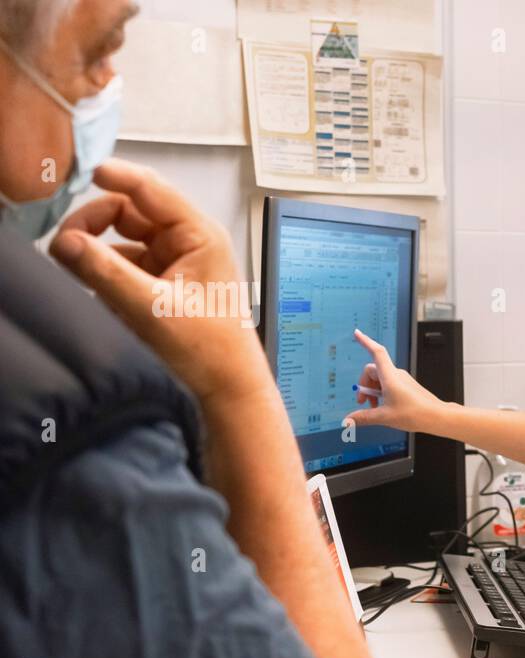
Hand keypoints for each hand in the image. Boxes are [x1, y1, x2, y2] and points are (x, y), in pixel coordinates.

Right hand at [50, 158, 269, 404]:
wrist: (230, 386)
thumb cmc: (208, 347)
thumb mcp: (151, 308)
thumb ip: (105, 272)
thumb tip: (63, 241)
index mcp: (199, 235)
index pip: (151, 189)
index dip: (116, 176)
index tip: (82, 172)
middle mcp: (190, 241)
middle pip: (130, 212)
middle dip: (95, 223)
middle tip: (65, 246)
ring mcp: (178, 261)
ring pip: (124, 239)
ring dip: (99, 251)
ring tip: (78, 272)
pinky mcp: (167, 282)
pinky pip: (128, 264)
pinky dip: (109, 272)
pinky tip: (100, 293)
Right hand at [347, 328, 445, 431]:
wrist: (437, 416)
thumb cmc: (416, 414)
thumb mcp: (385, 417)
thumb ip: (364, 417)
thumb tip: (349, 420)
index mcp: (390, 376)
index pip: (376, 352)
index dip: (365, 341)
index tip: (357, 333)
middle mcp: (396, 374)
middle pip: (372, 371)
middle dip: (364, 385)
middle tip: (363, 402)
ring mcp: (402, 379)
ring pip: (380, 379)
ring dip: (372, 391)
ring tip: (374, 408)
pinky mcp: (406, 386)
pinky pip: (388, 384)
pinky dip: (381, 393)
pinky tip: (384, 407)